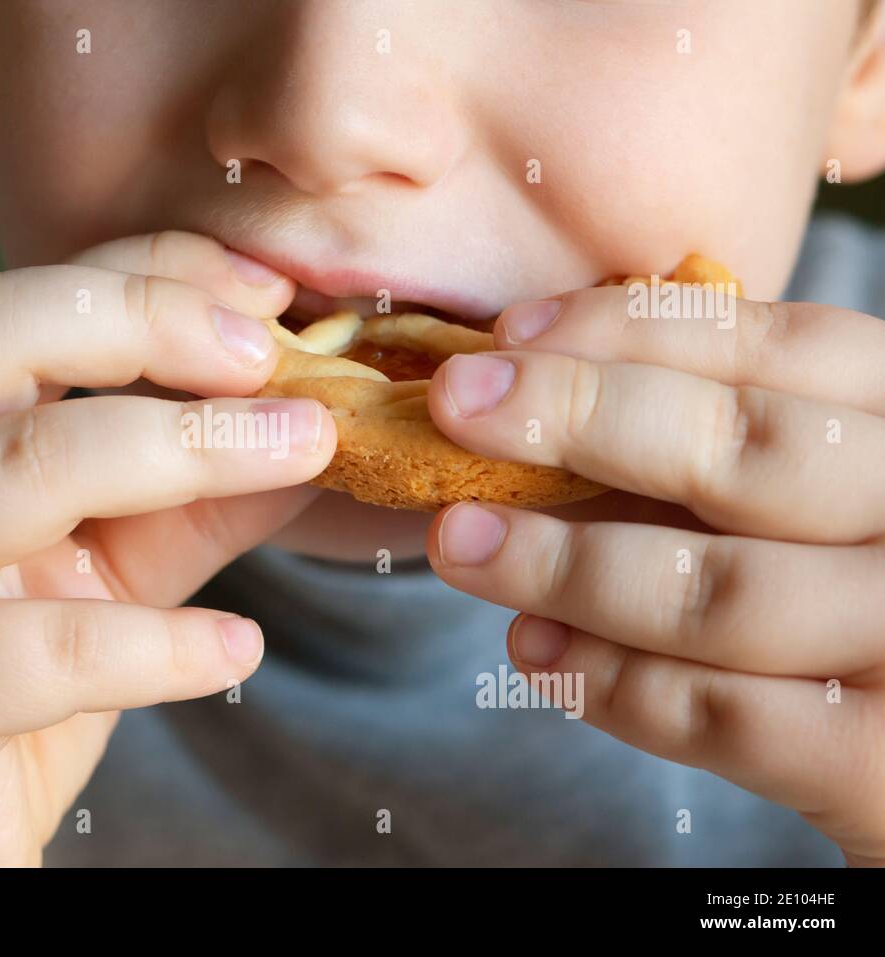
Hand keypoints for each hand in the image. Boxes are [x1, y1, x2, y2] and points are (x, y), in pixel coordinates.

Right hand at [0, 231, 334, 865]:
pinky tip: (238, 649)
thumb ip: (184, 500)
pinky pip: (47, 649)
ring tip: (304, 449)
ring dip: (185, 447)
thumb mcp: (94, 568)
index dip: (149, 275)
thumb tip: (310, 429)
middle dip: (148, 320)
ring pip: (23, 470)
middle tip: (273, 352)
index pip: (23, 300)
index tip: (264, 291)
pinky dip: (161, 644)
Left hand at [425, 287, 884, 865]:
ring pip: (726, 593)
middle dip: (581, 417)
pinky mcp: (884, 765)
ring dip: (568, 564)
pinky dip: (613, 680)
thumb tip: (544, 407)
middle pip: (755, 450)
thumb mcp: (828, 501)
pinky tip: (532, 647)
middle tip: (454, 405)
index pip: (791, 348)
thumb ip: (729, 459)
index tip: (511, 333)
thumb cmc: (860, 601)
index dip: (638, 332)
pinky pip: (726, 718)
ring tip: (461, 544)